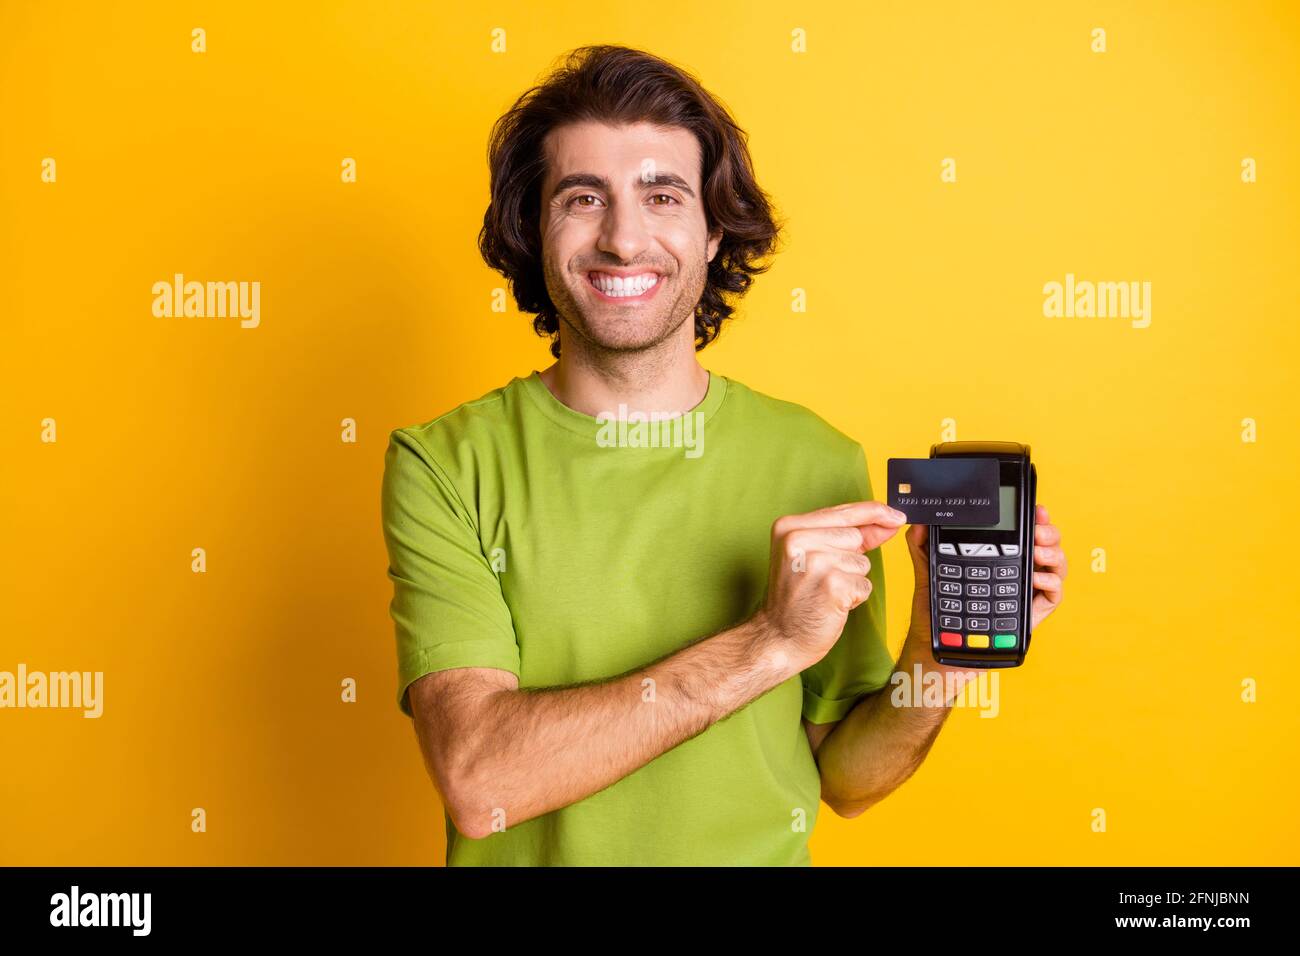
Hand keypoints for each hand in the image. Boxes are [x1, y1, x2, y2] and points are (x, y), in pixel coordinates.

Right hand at [756, 500, 907, 670]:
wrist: (779, 637)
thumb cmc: (796, 598)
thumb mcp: (812, 556)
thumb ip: (849, 535)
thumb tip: (889, 520)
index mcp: (789, 527)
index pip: (843, 511)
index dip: (874, 512)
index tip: (896, 516)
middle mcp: (798, 540)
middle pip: (855, 537)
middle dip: (849, 559)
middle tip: (821, 579)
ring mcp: (815, 562)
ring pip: (862, 562)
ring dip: (850, 580)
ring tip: (823, 592)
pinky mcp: (832, 585)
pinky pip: (864, 584)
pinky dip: (854, 597)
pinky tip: (830, 604)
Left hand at [902, 504, 1066, 637]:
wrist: (941, 639)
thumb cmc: (940, 604)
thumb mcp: (930, 568)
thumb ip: (923, 543)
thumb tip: (920, 523)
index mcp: (1002, 553)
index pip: (1024, 529)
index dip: (1036, 517)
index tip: (1036, 510)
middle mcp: (1021, 567)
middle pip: (1048, 542)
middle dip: (1048, 531)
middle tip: (1037, 530)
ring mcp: (1030, 587)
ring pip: (1056, 564)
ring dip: (1053, 553)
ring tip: (1037, 552)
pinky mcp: (1036, 608)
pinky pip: (1055, 592)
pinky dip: (1051, 581)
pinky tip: (1036, 577)